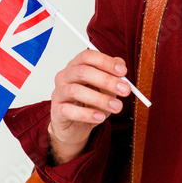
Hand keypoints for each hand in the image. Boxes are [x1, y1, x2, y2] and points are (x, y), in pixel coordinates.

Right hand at [48, 49, 130, 163]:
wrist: (74, 126)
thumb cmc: (88, 104)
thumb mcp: (104, 88)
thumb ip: (111, 76)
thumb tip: (121, 64)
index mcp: (76, 67)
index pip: (87, 56)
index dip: (106, 62)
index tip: (123, 71)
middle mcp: (65, 77)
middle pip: (82, 72)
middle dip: (107, 80)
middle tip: (125, 90)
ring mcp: (59, 93)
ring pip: (75, 91)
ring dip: (100, 99)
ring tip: (116, 107)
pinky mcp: (57, 111)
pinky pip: (69, 110)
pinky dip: (87, 114)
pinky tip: (100, 117)